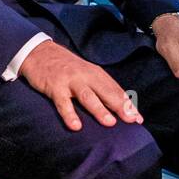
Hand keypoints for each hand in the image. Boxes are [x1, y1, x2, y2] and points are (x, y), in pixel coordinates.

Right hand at [19, 39, 141, 132]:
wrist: (39, 52)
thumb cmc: (66, 67)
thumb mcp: (85, 73)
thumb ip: (100, 88)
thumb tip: (119, 107)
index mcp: (96, 74)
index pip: (115, 90)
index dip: (127, 104)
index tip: (138, 120)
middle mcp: (86, 76)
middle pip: (106, 92)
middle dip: (120, 106)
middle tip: (131, 120)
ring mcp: (70, 81)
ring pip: (87, 96)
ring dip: (99, 109)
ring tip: (110, 123)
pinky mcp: (55, 87)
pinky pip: (63, 103)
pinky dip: (70, 114)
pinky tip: (76, 126)